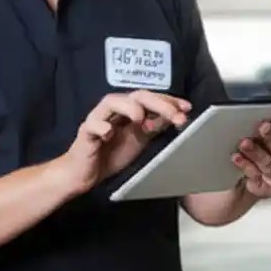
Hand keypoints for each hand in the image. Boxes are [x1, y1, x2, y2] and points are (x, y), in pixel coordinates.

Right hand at [54, 90, 190, 194]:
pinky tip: (110, 133)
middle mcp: (114, 111)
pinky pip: (92, 124)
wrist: (84, 174)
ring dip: (129, 107)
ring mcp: (98, 119)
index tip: (187, 107)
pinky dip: (102, 126)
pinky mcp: (85, 133)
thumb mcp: (140, 140)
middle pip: (136, 96)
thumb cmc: (110, 154)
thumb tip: (176, 116)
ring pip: (111, 102)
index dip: (168, 101)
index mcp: (129, 111)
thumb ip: (154, 127)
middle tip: (175, 114)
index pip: (151, 98)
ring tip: (141, 118)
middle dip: (158, 103)